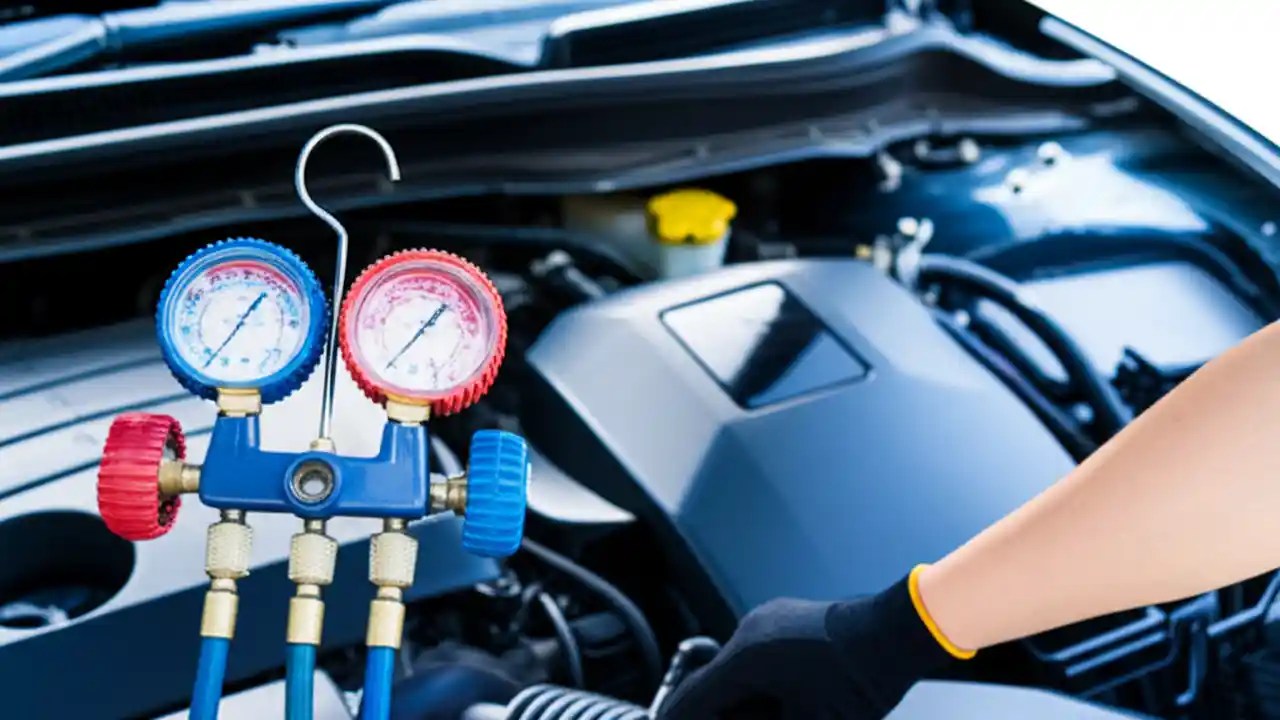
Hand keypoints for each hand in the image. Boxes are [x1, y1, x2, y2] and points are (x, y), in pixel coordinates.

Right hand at [659, 576, 955, 719]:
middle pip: (711, 683)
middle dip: (715, 712)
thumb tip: (754, 719)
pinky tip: (779, 701)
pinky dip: (755, 681)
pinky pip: (756, 653)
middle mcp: (748, 633)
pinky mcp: (784, 618)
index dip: (681, 719)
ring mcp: (766, 620)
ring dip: (739, 699)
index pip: (694, 699)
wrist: (898, 633)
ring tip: (768, 713)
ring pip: (734, 668)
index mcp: (746, 661)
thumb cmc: (861, 681)